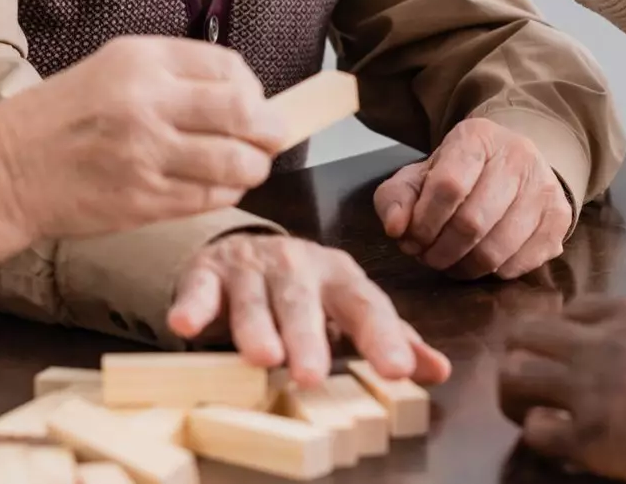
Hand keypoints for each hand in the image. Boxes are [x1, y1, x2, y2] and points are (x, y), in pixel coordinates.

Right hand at [0, 36, 285, 243]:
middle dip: (270, 130)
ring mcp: (146, 155)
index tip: (255, 102)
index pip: (230, 69)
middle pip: (243, 114)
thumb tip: (244, 94)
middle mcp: (146, 104)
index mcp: (140, 61)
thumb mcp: (113, 68)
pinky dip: (225, 193)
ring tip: (250, 166)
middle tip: (272, 137)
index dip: (254, 89)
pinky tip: (219, 187)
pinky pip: (209, 197)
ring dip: (254, 166)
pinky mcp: (143, 201)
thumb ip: (176, 75)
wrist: (4, 172)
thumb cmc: (61, 117)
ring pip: (234, 162)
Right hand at [168, 233, 452, 387]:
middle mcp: (298, 266)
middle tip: (312, 375)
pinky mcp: (208, 272)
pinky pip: (199, 289)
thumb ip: (391, 339)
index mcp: (340, 276)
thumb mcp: (350, 309)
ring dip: (255, 327)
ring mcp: (251, 266)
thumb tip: (439, 372)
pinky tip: (185, 324)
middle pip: (304, 302)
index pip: (366, 305)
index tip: (398, 371)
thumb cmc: (308, 291)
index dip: (383, 336)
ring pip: (254, 298)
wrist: (245, 250)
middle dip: (308, 337)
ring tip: (262, 357)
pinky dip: (192, 305)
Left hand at [374, 118, 572, 278]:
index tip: (411, 237)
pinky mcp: (560, 216)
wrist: (511, 163)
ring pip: (498, 248)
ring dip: (464, 267)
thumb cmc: (460, 173)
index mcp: (477, 136)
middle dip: (441, 250)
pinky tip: (479, 261)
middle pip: (472, 222)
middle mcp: (518, 155)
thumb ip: (395, 198)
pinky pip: (522, 263)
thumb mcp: (419, 176)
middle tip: (428, 256)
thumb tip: (395, 228)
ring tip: (450, 262)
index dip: (424, 223)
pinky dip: (493, 273)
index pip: (448, 186)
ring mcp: (544, 186)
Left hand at [499, 296, 625, 482]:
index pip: (573, 309)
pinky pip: (536, 430)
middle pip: (526, 333)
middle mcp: (603, 340)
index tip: (575, 357)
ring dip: (519, 395)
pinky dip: (543, 436)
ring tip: (536, 414)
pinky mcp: (592, 434)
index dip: (567, 335)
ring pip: (514, 375)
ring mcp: (593, 385)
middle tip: (537, 386)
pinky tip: (566, 446)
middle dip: (525, 358)